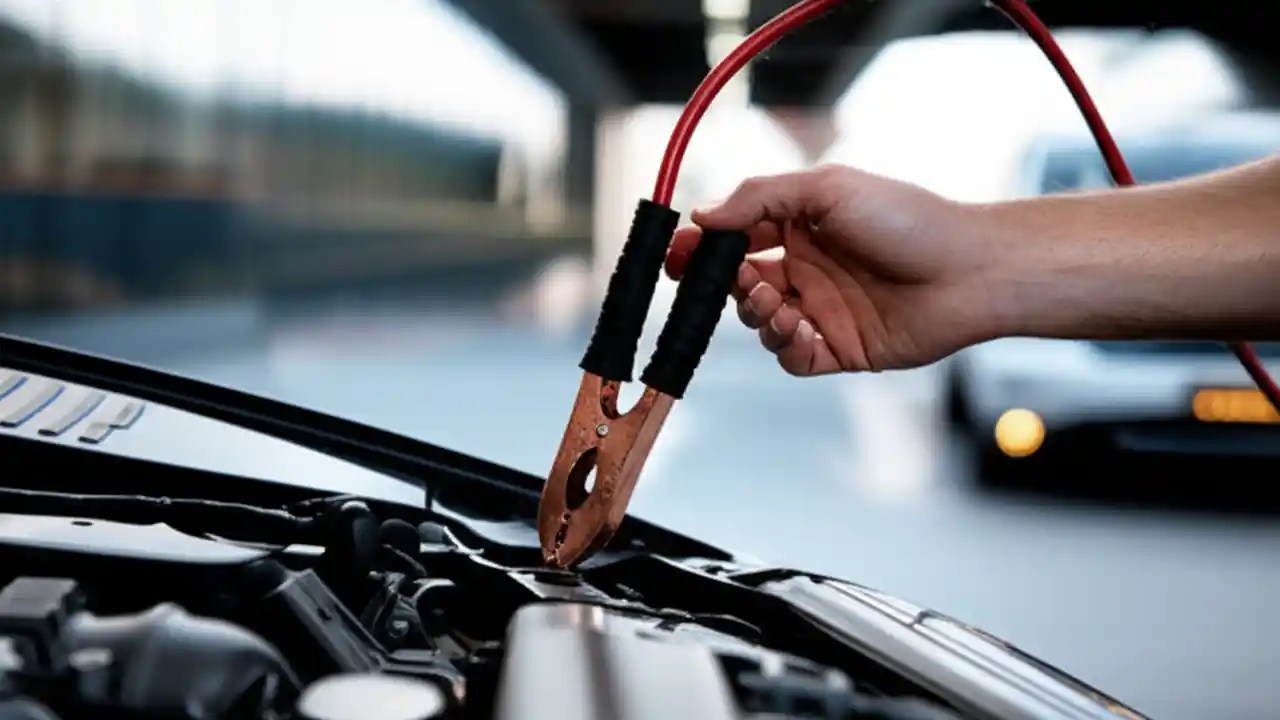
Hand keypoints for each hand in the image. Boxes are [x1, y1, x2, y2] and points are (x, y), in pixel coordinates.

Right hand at [665, 165, 997, 374]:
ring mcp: (821, 310)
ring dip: (757, 316)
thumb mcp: (828, 189)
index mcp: (799, 227)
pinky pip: (792, 358)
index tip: (678, 255)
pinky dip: (786, 347)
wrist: (969, 272)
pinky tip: (803, 331)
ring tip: (779, 304)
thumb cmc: (909, 221)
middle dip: (726, 285)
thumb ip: (761, 199)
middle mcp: (806, 269)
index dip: (701, 247)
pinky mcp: (839, 349)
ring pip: (760, 323)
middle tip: (743, 281)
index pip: (734, 238)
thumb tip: (704, 215)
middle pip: (737, 284)